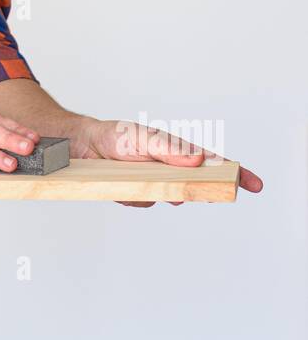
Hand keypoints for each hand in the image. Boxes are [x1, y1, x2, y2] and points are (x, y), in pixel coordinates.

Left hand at [72, 117, 262, 207]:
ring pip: (167, 198)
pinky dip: (131, 196)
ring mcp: (155, 184)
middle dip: (192, 192)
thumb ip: (169, 150)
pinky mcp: (137, 195)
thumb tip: (198, 160)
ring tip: (132, 175)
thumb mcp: (142, 139)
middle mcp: (171, 169)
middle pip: (197, 186)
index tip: (254, 184)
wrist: (84, 146)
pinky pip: (142, 203)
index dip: (235, 174)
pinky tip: (120, 185)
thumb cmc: (116, 136)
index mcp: (179, 151)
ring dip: (152, 191)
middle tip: (178, 191)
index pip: (214, 163)